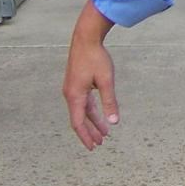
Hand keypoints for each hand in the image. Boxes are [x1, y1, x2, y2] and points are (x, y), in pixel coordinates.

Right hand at [63, 0, 118, 149]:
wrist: (85, 37)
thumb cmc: (95, 57)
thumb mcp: (106, 80)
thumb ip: (109, 102)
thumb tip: (114, 122)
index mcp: (75, 96)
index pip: (78, 123)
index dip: (85, 136)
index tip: (93, 147)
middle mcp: (70, 94)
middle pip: (80, 119)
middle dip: (90, 132)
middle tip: (100, 143)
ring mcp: (72, 89)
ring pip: (82, 110)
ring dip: (92, 121)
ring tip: (103, 132)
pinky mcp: (76, 83)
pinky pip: (83, 102)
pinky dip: (91, 111)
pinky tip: (98, 114)